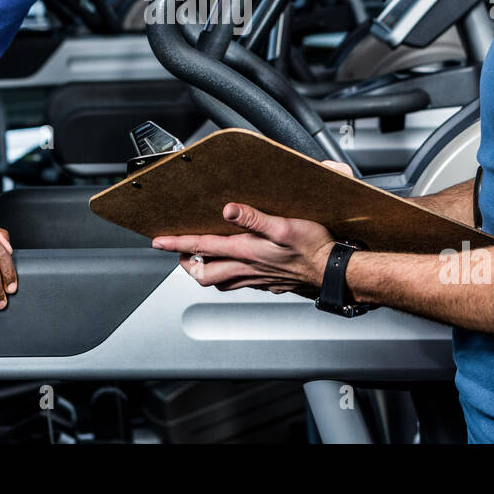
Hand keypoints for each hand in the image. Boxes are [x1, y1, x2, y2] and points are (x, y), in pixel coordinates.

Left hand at [152, 201, 336, 295]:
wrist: (333, 271)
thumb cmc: (313, 248)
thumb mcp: (284, 226)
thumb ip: (254, 218)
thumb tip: (229, 210)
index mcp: (246, 251)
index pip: (202, 247)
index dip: (177, 244)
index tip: (159, 241)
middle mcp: (247, 268)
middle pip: (203, 273)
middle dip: (186, 263)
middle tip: (179, 253)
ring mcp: (256, 279)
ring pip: (219, 282)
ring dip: (205, 271)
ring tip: (200, 260)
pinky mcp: (267, 283)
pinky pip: (237, 284)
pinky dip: (227, 276)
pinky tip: (233, 267)